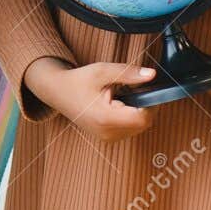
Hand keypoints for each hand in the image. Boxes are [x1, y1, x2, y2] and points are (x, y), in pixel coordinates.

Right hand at [24, 57, 157, 141]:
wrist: (58, 92)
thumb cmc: (79, 80)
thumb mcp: (103, 71)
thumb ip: (128, 73)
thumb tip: (153, 74)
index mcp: (105, 118)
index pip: (143, 118)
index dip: (150, 102)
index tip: (143, 87)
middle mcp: (107, 133)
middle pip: (143, 123)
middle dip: (143, 104)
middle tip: (131, 88)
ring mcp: (108, 138)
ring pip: (139, 126)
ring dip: (138, 110)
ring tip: (121, 95)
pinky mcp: (108, 138)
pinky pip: (131, 128)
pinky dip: (131, 115)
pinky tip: (118, 104)